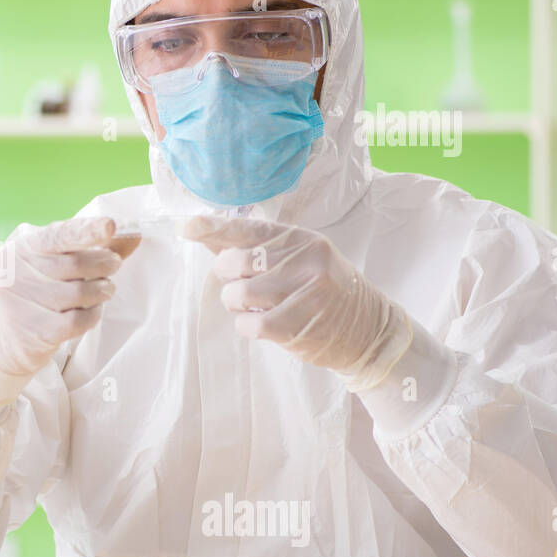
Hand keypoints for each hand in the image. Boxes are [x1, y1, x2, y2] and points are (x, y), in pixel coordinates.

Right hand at [0, 217, 131, 377]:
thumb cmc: (30, 293)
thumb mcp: (47, 263)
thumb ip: (88, 248)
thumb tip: (133, 236)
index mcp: (22, 248)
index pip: (57, 236)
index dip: (85, 231)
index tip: (109, 226)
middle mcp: (18, 273)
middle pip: (76, 264)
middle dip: (105, 263)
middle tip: (113, 265)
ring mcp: (24, 303)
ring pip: (81, 293)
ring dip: (102, 291)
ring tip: (101, 290)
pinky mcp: (35, 332)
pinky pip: (79, 320)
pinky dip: (93, 315)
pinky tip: (88, 312)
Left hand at [184, 216, 411, 389]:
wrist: (370, 330)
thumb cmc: (324, 292)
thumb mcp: (299, 259)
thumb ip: (256, 249)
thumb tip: (206, 234)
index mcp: (300, 238)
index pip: (247, 228)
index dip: (212, 227)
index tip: (186, 225)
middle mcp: (303, 259)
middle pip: (232, 261)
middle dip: (228, 277)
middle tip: (247, 286)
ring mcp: (303, 291)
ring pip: (236, 294)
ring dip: (238, 305)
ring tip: (258, 307)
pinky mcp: (298, 325)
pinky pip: (247, 324)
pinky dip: (247, 327)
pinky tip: (265, 326)